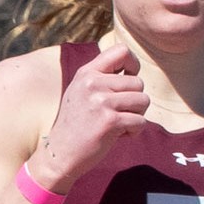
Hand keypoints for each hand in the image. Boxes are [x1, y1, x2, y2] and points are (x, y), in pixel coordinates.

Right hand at [28, 42, 148, 190]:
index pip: (121, 51)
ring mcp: (101, 101)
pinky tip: (117, 136)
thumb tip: (132, 69)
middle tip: (120, 113)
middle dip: (136, 101)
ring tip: (118, 124)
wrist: (60, 153)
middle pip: (138, 82)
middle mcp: (93, 82)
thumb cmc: (76, 124)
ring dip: (136, 116)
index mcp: (87, 72)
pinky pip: (140, 121)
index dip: (134, 64)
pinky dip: (134, 132)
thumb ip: (101, 78)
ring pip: (143, 101)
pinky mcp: (110, 121)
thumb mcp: (81, 92)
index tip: (129, 79)